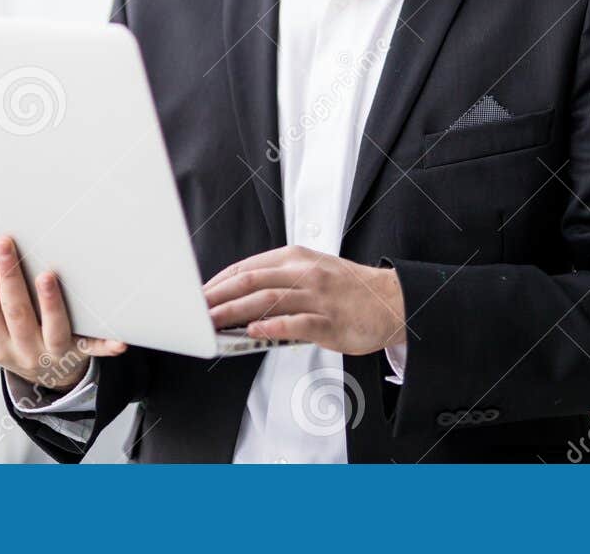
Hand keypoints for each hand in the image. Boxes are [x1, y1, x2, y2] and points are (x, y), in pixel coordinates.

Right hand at [0, 231, 126, 390]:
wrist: (41, 374)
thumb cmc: (3, 337)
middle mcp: (20, 349)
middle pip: (13, 311)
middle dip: (7, 275)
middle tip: (5, 242)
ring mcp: (52, 352)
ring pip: (51, 328)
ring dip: (49, 303)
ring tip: (46, 276)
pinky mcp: (80, 352)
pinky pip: (93, 348)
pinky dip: (105, 344)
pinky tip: (119, 339)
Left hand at [204, 245, 405, 354]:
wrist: (393, 300)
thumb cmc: (348, 288)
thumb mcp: (312, 270)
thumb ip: (278, 279)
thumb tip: (239, 296)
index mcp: (295, 258)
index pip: (247, 267)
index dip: (218, 282)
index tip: (199, 296)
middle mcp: (304, 273)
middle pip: (251, 281)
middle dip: (218, 296)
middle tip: (196, 311)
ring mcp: (317, 297)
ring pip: (268, 301)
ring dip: (235, 312)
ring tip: (213, 323)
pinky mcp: (330, 322)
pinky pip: (296, 323)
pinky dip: (272, 326)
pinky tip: (254, 332)